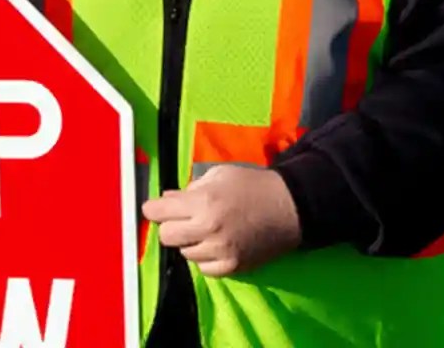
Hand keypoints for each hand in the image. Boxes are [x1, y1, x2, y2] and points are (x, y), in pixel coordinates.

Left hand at [141, 164, 301, 277]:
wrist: (289, 208)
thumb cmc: (253, 185)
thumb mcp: (220, 175)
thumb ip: (190, 188)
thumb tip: (165, 199)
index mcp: (203, 202)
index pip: (158, 212)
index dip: (154, 209)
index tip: (155, 209)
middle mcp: (208, 229)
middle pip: (166, 236)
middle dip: (171, 226)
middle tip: (184, 219)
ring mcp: (220, 251)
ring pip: (185, 253)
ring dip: (190, 242)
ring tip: (207, 230)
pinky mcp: (232, 267)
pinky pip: (203, 268)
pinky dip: (205, 257)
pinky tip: (217, 244)